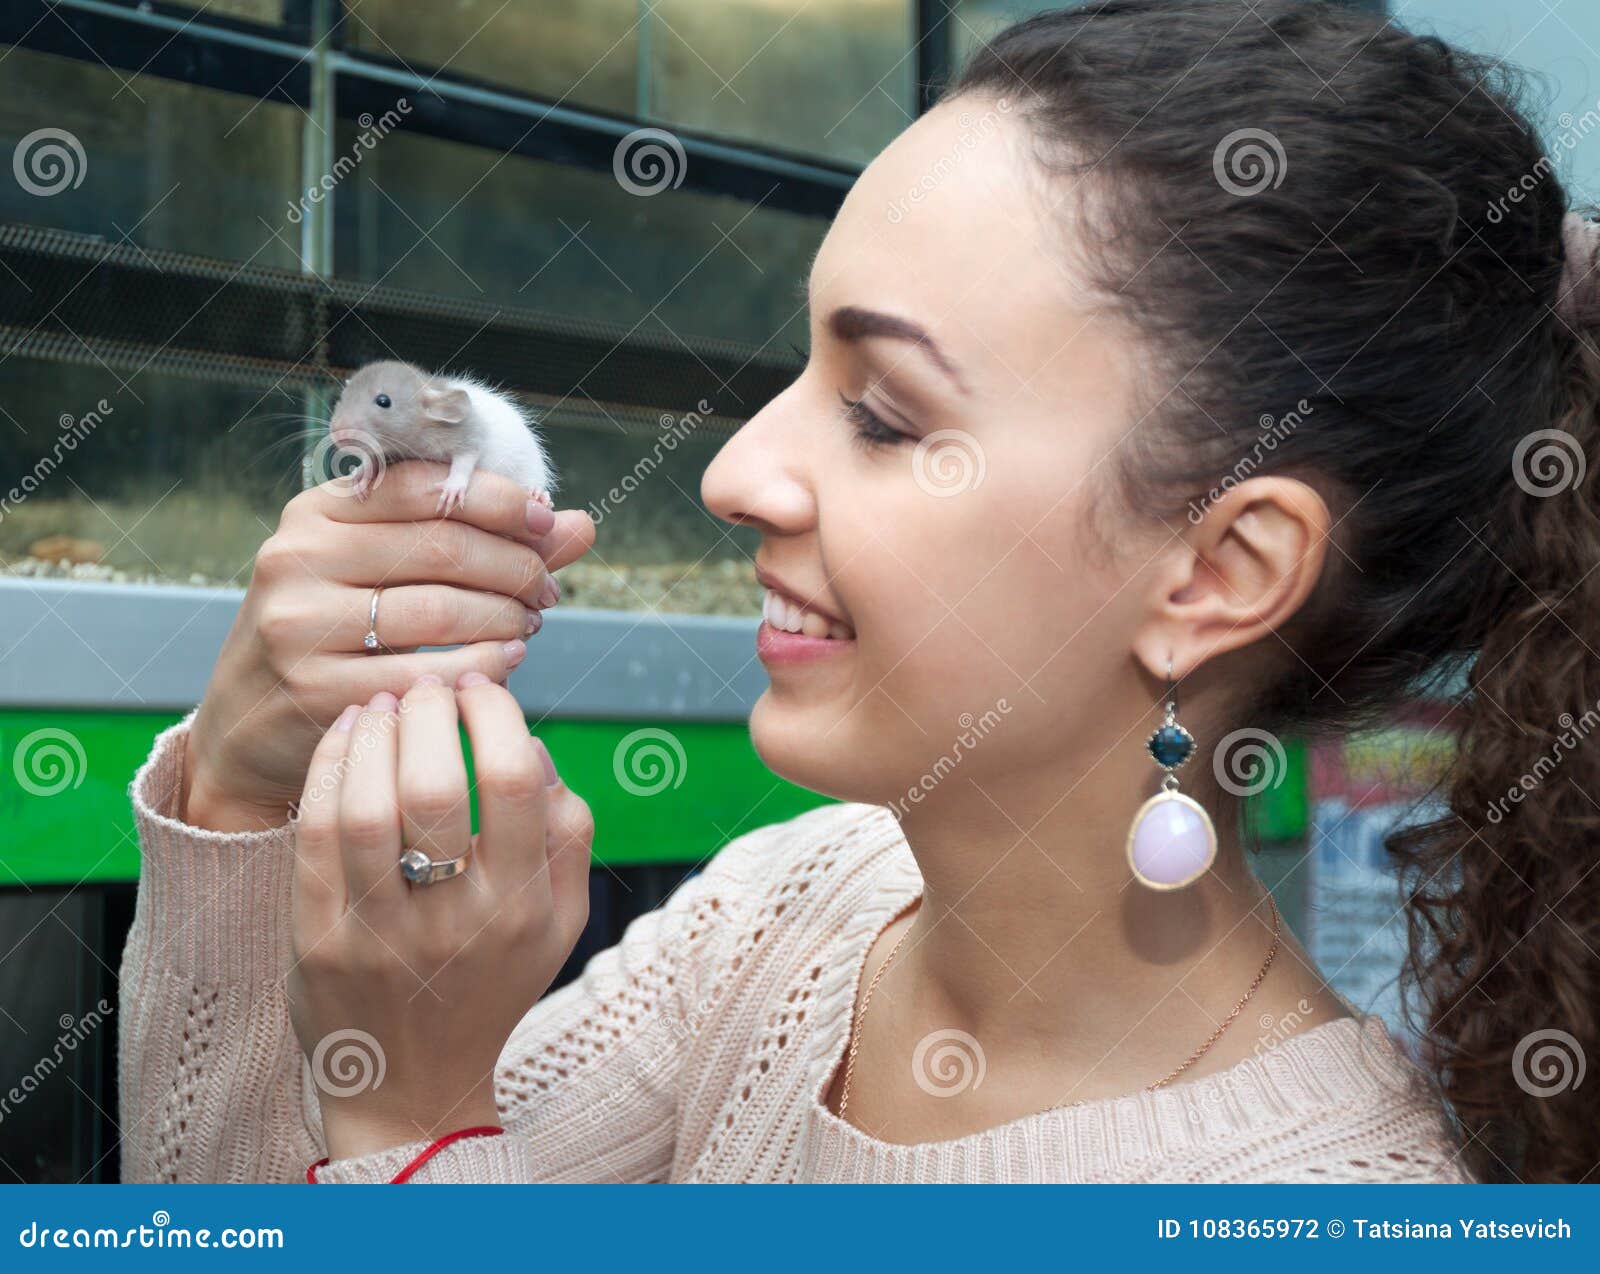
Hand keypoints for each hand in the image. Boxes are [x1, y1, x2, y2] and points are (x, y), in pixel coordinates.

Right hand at [181, 460, 594, 831]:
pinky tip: (507, 660)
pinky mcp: (313, 688)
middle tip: (548, 589)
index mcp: (319, 511)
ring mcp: (300, 623)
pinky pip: (427, 672)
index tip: (549, 524)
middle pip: (442, 544)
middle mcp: (300, 556)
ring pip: (439, 608)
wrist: (250, 721)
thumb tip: (580, 524)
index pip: (426, 484)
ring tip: (531, 624)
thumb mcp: (389, 572)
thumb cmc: (337, 633)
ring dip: (506, 615)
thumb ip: (484, 542)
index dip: (500, 500)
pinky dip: (484, 664)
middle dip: (515, 564)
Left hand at [286, 673, 591, 1159]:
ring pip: (366, 807)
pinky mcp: (320, 943)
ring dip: (374, 735)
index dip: (493, 715)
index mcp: (524, 908)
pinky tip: (346, 738)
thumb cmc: (492, 983)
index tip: (480, 689)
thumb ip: (568, 833)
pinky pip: (315, 838)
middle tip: (428, 686)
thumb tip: (532, 746)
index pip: (513, 781)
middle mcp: (458, 922)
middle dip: (428, 713)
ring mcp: (382, 935)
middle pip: (435, 785)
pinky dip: (328, 771)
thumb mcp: (562, 921)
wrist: (414, 1086)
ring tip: (384, 704)